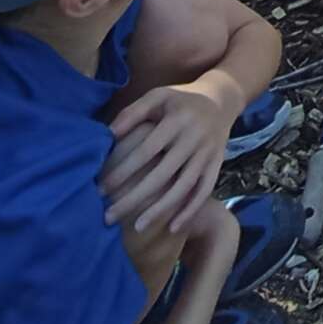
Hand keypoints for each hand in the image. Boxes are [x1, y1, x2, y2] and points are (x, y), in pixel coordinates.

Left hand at [101, 79, 239, 233]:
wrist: (221, 100)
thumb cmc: (180, 100)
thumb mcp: (158, 96)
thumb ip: (133, 112)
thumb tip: (108, 135)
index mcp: (177, 120)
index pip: (146, 151)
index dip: (123, 171)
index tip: (101, 189)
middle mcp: (194, 138)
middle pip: (162, 175)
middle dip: (134, 198)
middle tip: (109, 217)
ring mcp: (207, 154)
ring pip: (183, 187)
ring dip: (160, 210)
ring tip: (137, 227)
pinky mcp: (216, 165)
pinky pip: (204, 191)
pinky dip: (190, 210)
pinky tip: (173, 228)